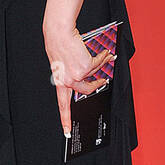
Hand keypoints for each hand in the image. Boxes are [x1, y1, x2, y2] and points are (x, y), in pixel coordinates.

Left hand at [43, 17, 113, 139]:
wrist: (59, 32)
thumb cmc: (59, 44)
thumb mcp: (61, 63)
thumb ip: (72, 72)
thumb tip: (90, 75)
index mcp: (59, 81)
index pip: (62, 104)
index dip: (65, 119)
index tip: (66, 132)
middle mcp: (67, 81)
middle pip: (86, 90)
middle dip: (97, 84)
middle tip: (103, 79)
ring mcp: (77, 75)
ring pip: (94, 74)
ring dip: (100, 64)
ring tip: (105, 56)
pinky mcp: (85, 67)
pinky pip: (98, 64)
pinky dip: (103, 56)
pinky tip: (104, 52)